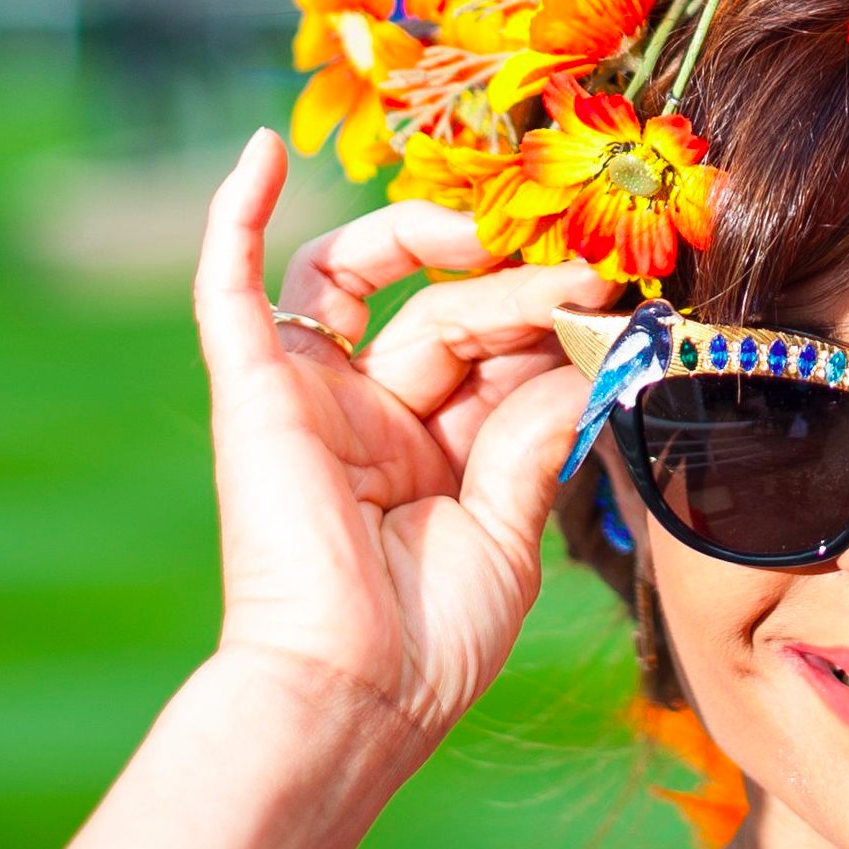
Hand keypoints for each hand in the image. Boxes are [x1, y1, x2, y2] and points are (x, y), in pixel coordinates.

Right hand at [194, 129, 616, 752]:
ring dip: (423, 240)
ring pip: (363, 278)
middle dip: (522, 289)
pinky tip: (262, 151)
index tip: (620, 298)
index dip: (551, 317)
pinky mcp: (253, 392)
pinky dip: (234, 216)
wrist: (352, 697)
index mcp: (435, 451)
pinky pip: (227, 289)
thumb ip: (536, 435)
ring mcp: (310, 398)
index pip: (496, 348)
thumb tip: (580, 356)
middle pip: (448, 309)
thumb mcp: (510, 531)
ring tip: (489, 233)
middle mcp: (372, 413)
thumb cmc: (430, 642)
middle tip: (591, 275)